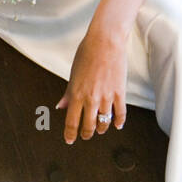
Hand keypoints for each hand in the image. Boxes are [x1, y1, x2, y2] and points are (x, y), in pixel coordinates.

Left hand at [56, 23, 127, 142]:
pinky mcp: (120, 93)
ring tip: (100, 130)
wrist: (106, 42)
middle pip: (88, 126)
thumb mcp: (73, 74)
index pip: (71, 121)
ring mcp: (106, 97)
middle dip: (86, 134)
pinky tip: (117, 125)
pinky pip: (120, 113)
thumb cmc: (87, 54)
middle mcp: (91, 98)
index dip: (70, 133)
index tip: (69, 140)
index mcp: (76, 94)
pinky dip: (118, 122)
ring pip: (104, 122)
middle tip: (85, 136)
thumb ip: (68, 93)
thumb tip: (60, 106)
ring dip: (101, 129)